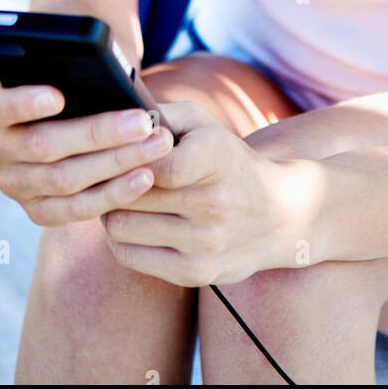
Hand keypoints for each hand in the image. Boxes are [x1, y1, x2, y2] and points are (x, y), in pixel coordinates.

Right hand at [0, 77, 173, 224]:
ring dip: (116, 163)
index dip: (24, 103)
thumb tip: (98, 71)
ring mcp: (14, 184)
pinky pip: (75, 210)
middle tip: (143, 123)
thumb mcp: (64, 71)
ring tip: (156, 146)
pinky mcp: (38, 210)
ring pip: (64, 180)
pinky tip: (144, 178)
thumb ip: (70, 71)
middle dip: (98, 134)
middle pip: (43, 146)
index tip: (59, 96)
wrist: (72, 115)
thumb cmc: (71, 83)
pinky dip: (113, 194)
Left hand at [101, 100, 313, 287]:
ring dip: (112, 210)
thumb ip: (159, 115)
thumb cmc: (227, 161)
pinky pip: (127, 255)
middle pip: (129, 194)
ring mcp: (206, 243)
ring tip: (122, 198)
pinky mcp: (196, 273)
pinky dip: (120, 238)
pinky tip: (133, 223)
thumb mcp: (204, 125)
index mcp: (217, 158)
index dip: (128, 158)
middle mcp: (214, 203)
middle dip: (113, 182)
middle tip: (108, 176)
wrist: (280, 214)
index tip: (125, 153)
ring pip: (120, 225)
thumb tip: (116, 124)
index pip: (154, 164)